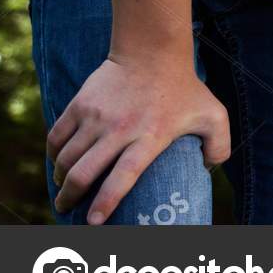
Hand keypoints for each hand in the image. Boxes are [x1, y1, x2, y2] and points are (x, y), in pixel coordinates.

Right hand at [48, 56, 229, 223]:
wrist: (153, 52)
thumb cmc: (184, 87)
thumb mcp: (213, 115)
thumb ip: (219, 145)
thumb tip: (209, 170)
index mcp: (150, 136)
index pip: (123, 177)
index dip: (106, 202)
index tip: (94, 221)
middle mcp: (120, 129)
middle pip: (84, 173)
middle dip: (70, 198)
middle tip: (67, 209)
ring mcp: (96, 117)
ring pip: (66, 158)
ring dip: (60, 179)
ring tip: (64, 188)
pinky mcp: (80, 104)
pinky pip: (56, 136)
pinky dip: (52, 154)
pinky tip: (58, 162)